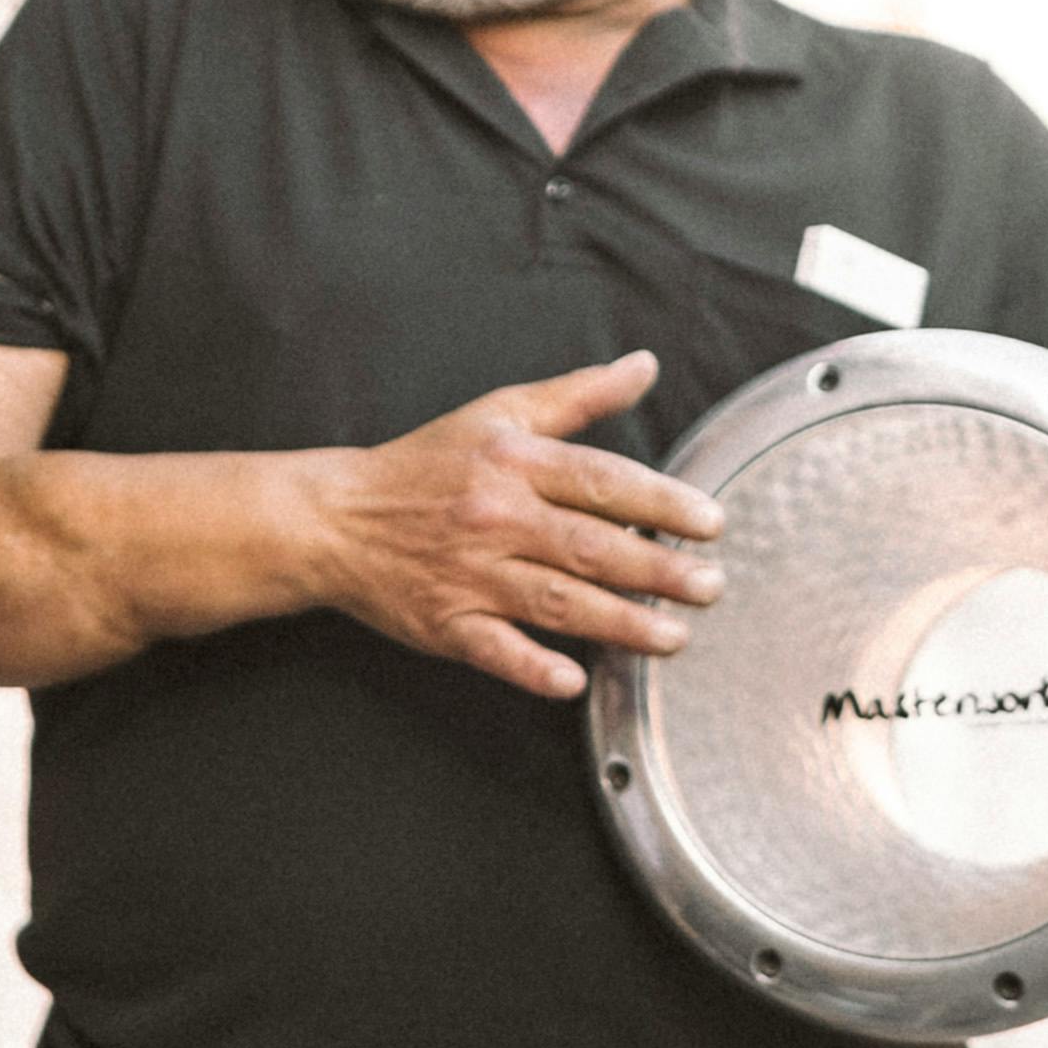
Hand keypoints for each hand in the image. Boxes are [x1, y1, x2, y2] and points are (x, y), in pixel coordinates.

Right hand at [280, 354, 717, 701]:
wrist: (335, 518)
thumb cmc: (426, 463)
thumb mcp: (500, 412)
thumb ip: (579, 395)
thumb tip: (645, 365)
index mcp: (514, 462)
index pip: (601, 481)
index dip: (661, 503)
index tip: (712, 523)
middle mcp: (496, 517)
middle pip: (589, 546)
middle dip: (657, 570)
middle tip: (712, 586)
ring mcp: (469, 574)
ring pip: (555, 602)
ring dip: (619, 623)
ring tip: (674, 637)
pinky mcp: (445, 623)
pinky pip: (494, 650)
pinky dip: (532, 668)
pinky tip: (574, 682)